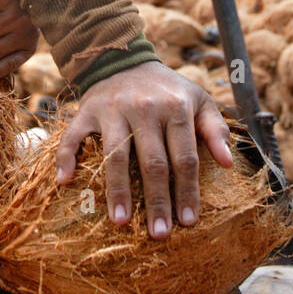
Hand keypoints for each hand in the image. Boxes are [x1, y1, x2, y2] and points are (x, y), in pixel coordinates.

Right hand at [54, 61, 233, 238]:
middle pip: (152, 163)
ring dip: (117, 191)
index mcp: (175, 107)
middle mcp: (144, 108)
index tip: (188, 222)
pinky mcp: (87, 111)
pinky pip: (73, 136)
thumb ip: (215, 130)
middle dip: (157, 202)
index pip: (184, 157)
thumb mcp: (199, 100)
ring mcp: (113, 109)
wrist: (126, 58)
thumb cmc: (168, 89)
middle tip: (159, 234)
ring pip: (116, 155)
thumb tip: (227, 164)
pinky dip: (66, 157)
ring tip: (121, 222)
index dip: (187, 191)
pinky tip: (65, 182)